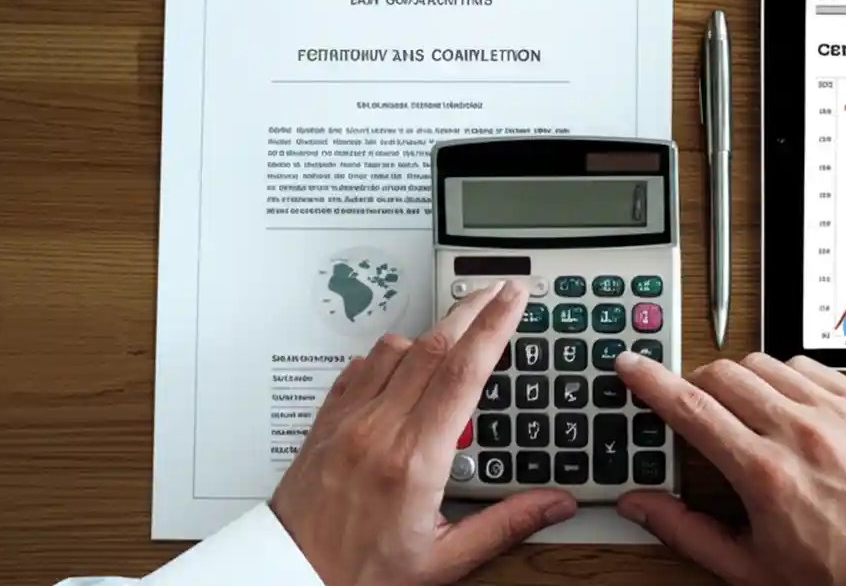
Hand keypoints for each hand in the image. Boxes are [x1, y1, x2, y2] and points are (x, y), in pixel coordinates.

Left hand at [270, 281, 576, 585]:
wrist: (290, 578)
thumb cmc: (360, 574)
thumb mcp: (444, 559)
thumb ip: (505, 524)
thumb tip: (555, 504)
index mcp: (414, 462)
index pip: (464, 373)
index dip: (494, 327)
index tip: (513, 300)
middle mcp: (379, 430)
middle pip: (434, 346)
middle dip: (472, 309)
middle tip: (498, 289)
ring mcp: (349, 421)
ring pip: (394, 349)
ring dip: (431, 332)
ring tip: (457, 328)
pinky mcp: (327, 421)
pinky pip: (360, 366)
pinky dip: (389, 353)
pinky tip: (403, 361)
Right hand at [613, 351, 845, 585]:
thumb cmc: (834, 580)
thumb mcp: (747, 567)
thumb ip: (684, 529)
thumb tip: (638, 504)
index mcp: (765, 475)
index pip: (690, 407)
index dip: (651, 381)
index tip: (631, 365)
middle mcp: (801, 434)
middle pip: (722, 374)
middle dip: (696, 385)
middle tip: (696, 410)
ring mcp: (838, 415)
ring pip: (764, 363)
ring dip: (742, 380)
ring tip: (746, 414)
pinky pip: (809, 366)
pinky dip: (787, 379)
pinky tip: (788, 409)